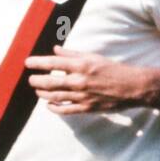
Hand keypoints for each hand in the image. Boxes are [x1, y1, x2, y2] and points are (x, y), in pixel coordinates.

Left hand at [25, 45, 148, 114]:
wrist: (132, 87)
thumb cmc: (114, 69)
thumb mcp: (93, 57)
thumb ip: (73, 54)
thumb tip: (55, 50)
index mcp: (81, 65)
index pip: (52, 63)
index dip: (37, 63)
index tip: (27, 63)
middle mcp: (79, 81)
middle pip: (49, 82)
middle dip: (36, 81)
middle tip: (31, 79)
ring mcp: (82, 96)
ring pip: (55, 97)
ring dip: (42, 94)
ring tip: (37, 91)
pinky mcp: (86, 108)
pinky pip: (65, 110)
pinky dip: (54, 108)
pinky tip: (49, 105)